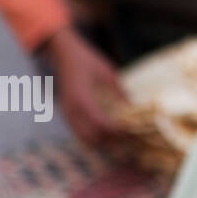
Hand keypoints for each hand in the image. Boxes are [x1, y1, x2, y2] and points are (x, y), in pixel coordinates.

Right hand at [44, 26, 130, 148]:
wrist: (63, 54)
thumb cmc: (87, 60)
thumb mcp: (107, 73)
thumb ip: (118, 91)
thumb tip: (133, 108)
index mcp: (82, 97)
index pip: (99, 122)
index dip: (115, 131)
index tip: (130, 132)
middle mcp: (72, 108)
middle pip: (91, 136)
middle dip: (109, 141)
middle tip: (128, 140)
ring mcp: (67, 112)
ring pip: (83, 138)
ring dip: (101, 142)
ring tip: (119, 141)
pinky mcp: (66, 113)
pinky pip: (78, 133)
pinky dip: (92, 138)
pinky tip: (105, 136)